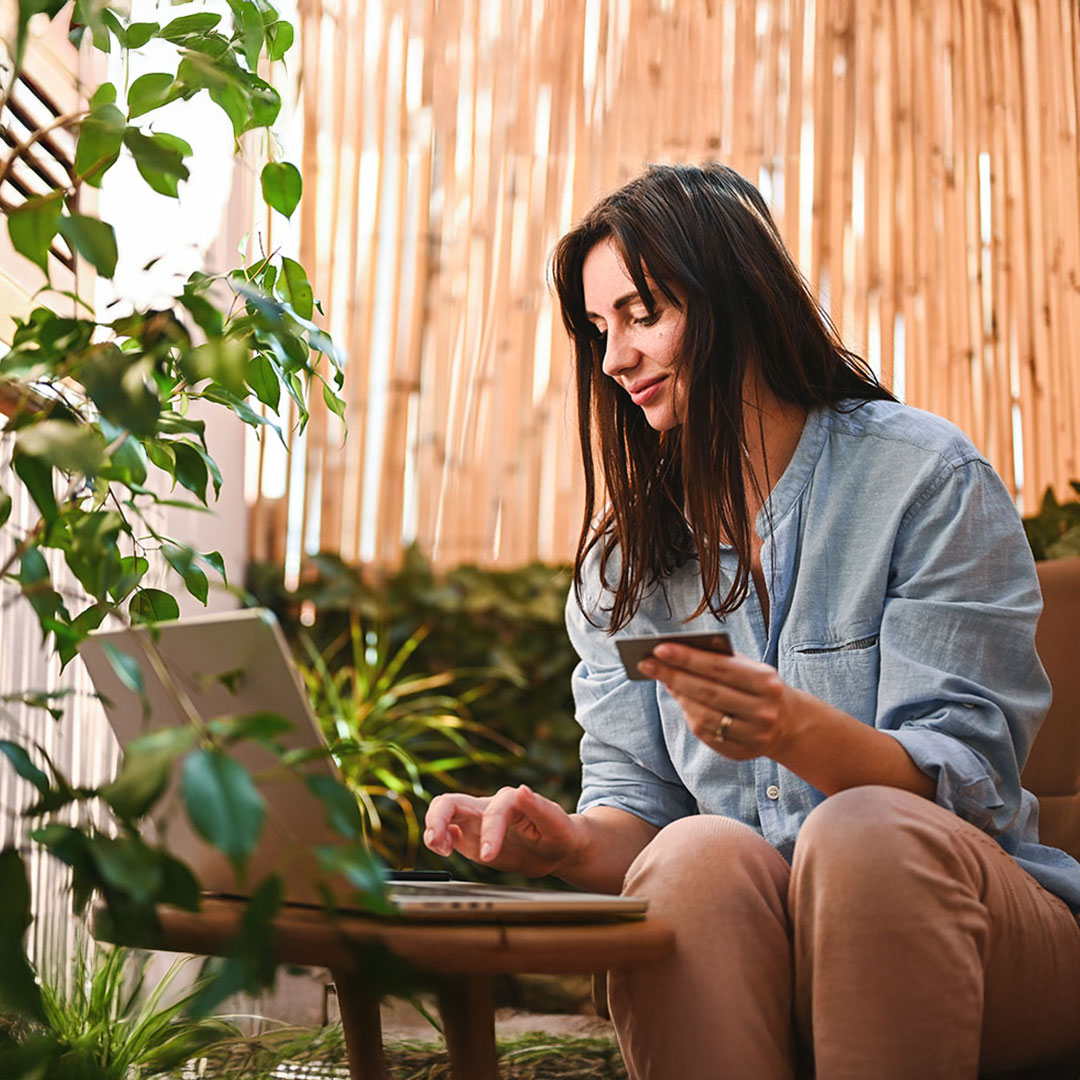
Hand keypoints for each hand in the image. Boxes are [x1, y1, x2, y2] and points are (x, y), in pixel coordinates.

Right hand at [424, 785, 583, 878]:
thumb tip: (522, 790)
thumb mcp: (558, 825)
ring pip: (443, 813)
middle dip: (438, 819)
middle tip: (437, 843)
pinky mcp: (469, 836)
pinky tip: (443, 851)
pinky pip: (446, 832)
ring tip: (437, 847)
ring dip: (433, 828)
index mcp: (510, 801)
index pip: (492, 812)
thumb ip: (541, 809)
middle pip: (451, 802)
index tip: (488, 856)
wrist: (556, 848)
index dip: (488, 833)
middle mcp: (488, 806)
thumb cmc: (560, 834)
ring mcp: (476, 821)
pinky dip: (437, 840)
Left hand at [638, 642, 806, 760]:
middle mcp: (762, 711)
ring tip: (662, 679)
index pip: (720, 668)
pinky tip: (682, 701)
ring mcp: (753, 736)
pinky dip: (690, 716)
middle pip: (708, 693)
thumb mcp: (749, 668)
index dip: (688, 658)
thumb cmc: (759, 686)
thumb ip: (718, 661)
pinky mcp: (742, 753)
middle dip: (673, 676)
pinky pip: (706, 735)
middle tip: (646, 663)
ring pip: (703, 716)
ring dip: (679, 697)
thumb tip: (673, 658)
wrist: (789, 723)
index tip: (659, 649)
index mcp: (766, 683)